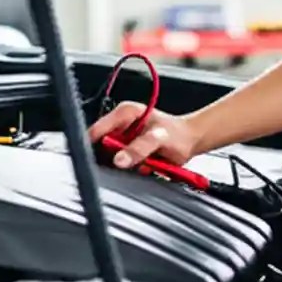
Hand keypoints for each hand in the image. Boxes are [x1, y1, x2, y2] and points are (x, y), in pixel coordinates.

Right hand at [87, 101, 203, 168]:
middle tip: (128, 162)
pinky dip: (129, 168)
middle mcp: (122, 124)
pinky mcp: (128, 151)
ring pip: (110, 156)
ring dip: (122, 164)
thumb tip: (119, 159)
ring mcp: (124, 139)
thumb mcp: (159, 138)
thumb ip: (140, 148)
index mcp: (125, 113)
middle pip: (101, 144)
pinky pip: (121, 163)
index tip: (93, 158)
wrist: (190, 141)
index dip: (91, 143)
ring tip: (141, 162)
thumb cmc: (177, 134)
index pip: (97, 128)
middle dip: (110, 157)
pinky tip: (143, 165)